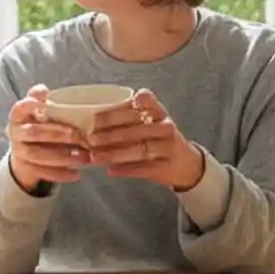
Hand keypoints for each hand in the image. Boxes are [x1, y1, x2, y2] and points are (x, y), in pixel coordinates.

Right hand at [6, 84, 89, 192]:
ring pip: (38, 155)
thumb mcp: (41, 112)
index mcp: (18, 116)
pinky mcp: (26, 169)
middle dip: (56, 134)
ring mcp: (19, 152)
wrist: (24, 155)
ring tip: (84, 157)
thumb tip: (44, 90)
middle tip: (79, 136)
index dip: (31, 106)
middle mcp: (15, 133)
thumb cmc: (39, 126)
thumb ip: (45, 102)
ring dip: (62, 157)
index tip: (44, 107)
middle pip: (33, 133)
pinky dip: (60, 174)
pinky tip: (76, 173)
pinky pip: (42, 172)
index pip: (20, 108)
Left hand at [86, 89, 204, 190]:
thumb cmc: (159, 139)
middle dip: (110, 134)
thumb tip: (88, 124)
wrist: (187, 165)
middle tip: (90, 139)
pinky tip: (111, 170)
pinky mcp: (167, 167)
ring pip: (139, 150)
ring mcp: (168, 148)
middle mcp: (165, 127)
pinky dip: (126, 170)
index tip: (97, 117)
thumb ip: (126, 119)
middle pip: (136, 129)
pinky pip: (144, 168)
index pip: (142, 103)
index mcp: (159, 112)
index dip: (119, 110)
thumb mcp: (150, 123)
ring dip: (114, 153)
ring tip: (95, 157)